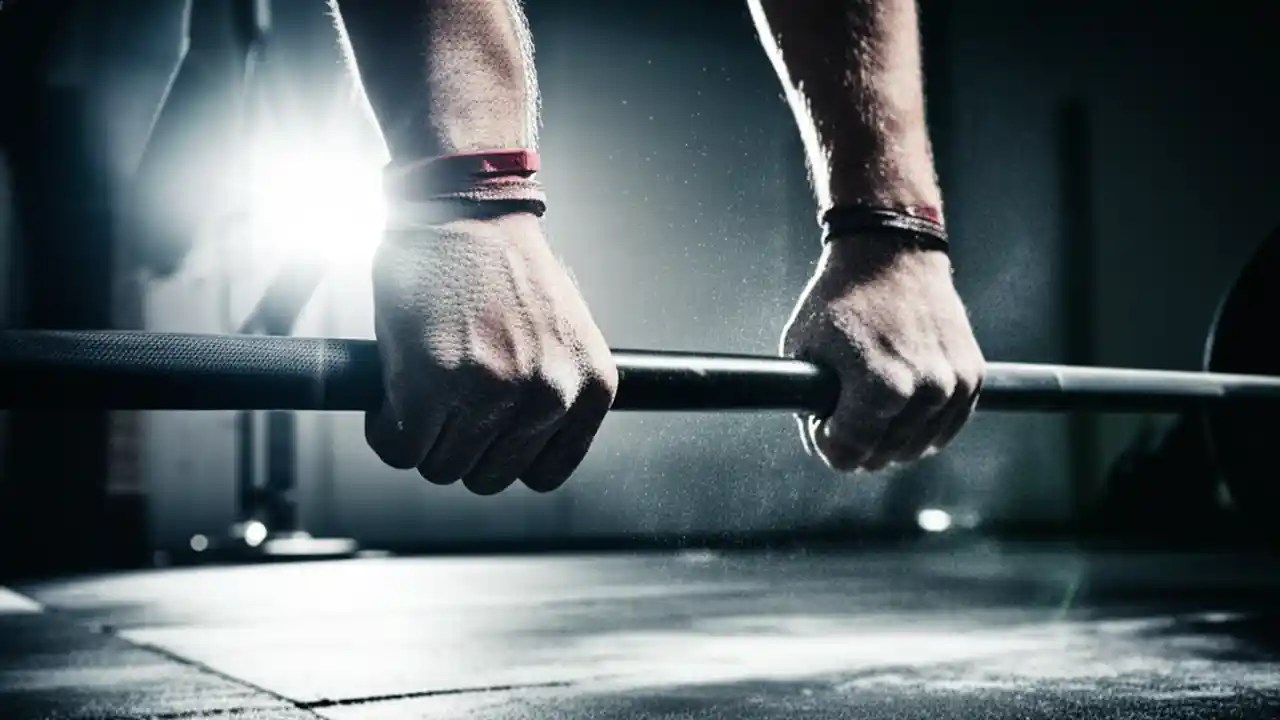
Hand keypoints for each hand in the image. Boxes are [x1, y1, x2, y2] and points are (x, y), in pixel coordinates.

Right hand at [366, 210, 616, 494]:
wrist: (466, 208)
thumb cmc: (504, 264)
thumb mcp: (560, 334)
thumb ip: (550, 391)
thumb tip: (514, 446)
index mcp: (590, 386)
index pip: (546, 472)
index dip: (505, 456)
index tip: (484, 434)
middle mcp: (549, 396)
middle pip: (488, 476)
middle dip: (458, 446)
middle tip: (442, 404)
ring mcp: (491, 393)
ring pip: (441, 468)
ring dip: (420, 438)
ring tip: (417, 390)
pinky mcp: (431, 385)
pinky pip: (400, 448)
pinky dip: (385, 431)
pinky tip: (390, 396)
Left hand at [782, 235, 983, 470]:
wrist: (892, 253)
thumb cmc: (841, 300)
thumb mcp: (803, 350)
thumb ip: (810, 404)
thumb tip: (826, 443)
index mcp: (880, 389)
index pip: (844, 457)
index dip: (824, 439)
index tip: (822, 416)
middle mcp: (924, 391)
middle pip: (881, 457)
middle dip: (856, 439)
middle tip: (844, 406)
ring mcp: (953, 386)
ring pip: (914, 449)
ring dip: (890, 435)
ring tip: (872, 399)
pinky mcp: (972, 378)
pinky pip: (944, 429)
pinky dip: (922, 426)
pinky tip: (902, 405)